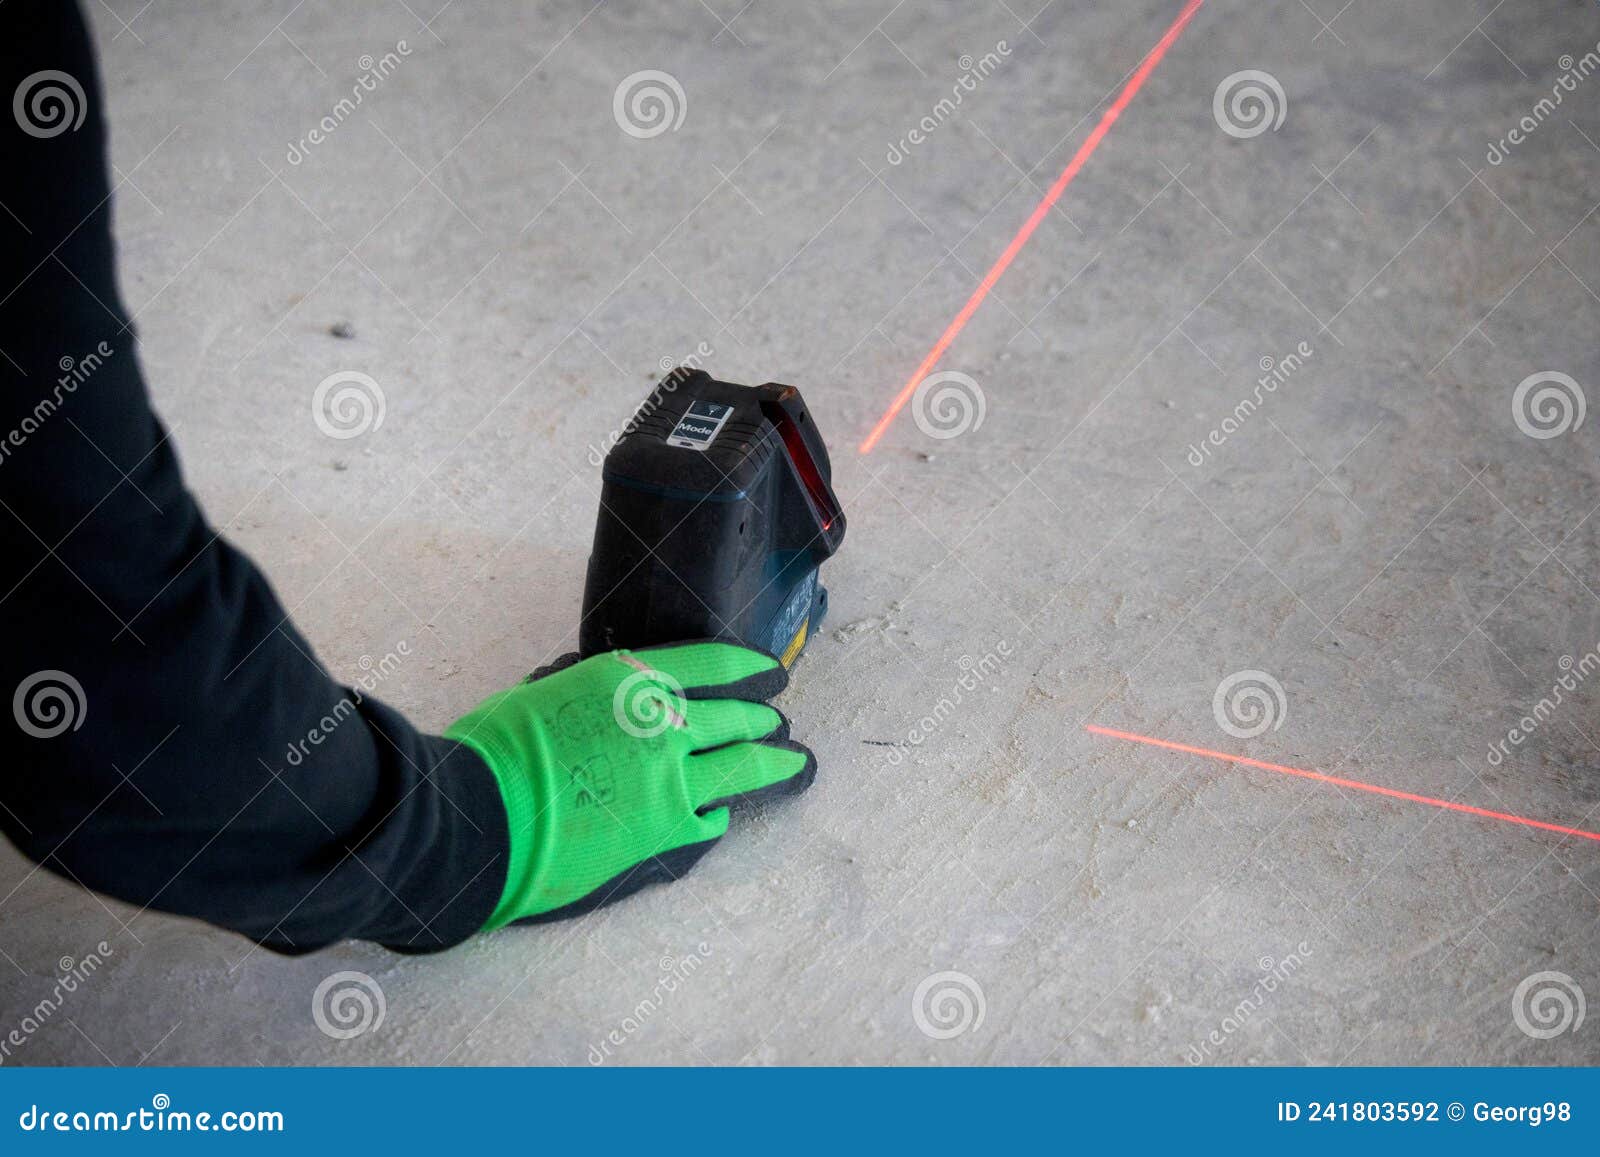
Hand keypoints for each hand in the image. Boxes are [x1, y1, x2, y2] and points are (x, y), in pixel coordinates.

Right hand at [446, 641, 813, 925]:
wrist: (481, 818)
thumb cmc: (495, 749)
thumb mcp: (548, 691)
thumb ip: (595, 694)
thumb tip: (611, 700)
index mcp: (631, 680)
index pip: (711, 664)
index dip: (749, 666)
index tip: (772, 669)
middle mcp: (664, 725)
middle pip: (735, 717)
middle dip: (762, 718)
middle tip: (777, 720)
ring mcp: (672, 781)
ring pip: (743, 768)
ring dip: (773, 763)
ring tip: (793, 762)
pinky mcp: (666, 832)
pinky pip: (710, 820)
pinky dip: (720, 814)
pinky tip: (723, 814)